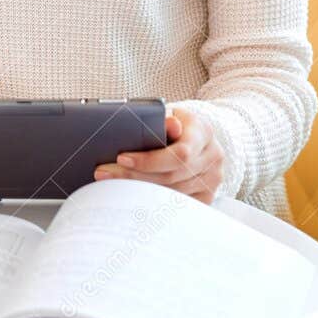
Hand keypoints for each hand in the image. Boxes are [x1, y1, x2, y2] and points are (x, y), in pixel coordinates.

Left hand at [95, 106, 222, 203]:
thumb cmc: (175, 123)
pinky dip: (152, 201)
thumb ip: (163, 118)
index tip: (121, 158)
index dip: (149, 160)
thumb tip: (169, 123)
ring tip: (110, 184)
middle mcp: (213, 157)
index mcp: (203, 132)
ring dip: (138, 190)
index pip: (179, 153)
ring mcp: (212, 179)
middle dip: (134, 176)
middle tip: (104, 173)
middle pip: (172, 176)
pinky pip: (177, 204)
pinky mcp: (207, 195)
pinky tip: (131, 196)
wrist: (196, 136)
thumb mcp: (169, 113)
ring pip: (172, 193)